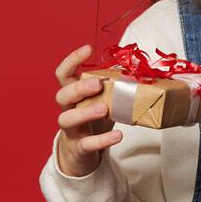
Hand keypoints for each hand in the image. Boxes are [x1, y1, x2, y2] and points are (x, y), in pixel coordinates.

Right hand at [53, 44, 123, 177]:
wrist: (83, 153)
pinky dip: (102, 140)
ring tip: (104, 109)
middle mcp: (68, 109)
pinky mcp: (78, 148)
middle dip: (79, 88)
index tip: (88, 49)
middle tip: (97, 84)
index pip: (63, 74)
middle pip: (62, 95)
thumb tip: (138, 70)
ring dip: (84, 112)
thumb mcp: (104, 101)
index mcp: (73, 94)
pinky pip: (86, 144)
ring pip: (66, 119)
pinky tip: (118, 135)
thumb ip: (115, 87)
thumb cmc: (95, 120)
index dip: (72, 60)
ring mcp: (71, 130)